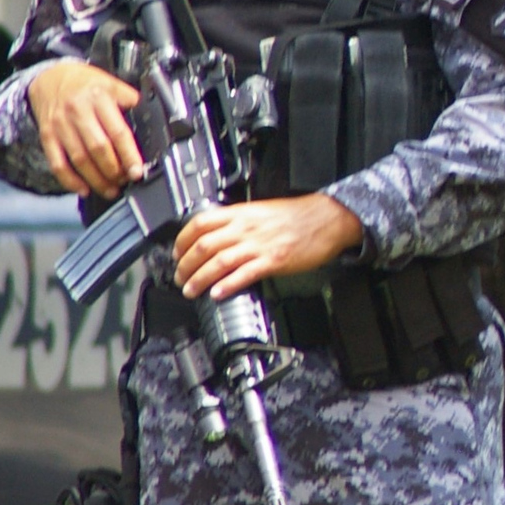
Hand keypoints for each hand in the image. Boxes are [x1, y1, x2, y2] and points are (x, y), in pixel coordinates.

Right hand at [28, 62, 142, 197]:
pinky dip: (70, 180)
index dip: (129, 155)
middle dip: (114, 171)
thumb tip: (151, 119)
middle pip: (98, 148)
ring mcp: (60, 125)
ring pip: (80, 159)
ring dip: (97, 179)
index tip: (136, 171)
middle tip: (125, 181)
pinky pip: (57, 163)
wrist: (50, 76)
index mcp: (99, 97)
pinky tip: (84, 189)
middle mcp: (78, 111)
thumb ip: (129, 100)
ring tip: (110, 189)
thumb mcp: (111, 83)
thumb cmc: (85, 83)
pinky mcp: (47, 136)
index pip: (117, 131)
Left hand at [173, 194, 364, 300]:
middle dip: (185, 265)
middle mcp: (246, 228)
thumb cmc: (299, 216)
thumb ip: (239, 221)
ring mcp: (259, 245)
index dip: (182, 240)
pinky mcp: (273, 261)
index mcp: (241, 213)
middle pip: (203, 245)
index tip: (177, 253)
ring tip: (191, 290)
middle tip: (180, 277)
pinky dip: (227, 285)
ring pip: (218, 262)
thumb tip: (219, 234)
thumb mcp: (262, 210)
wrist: (327, 218)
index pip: (200, 223)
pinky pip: (244, 274)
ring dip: (199, 278)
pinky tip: (217, 293)